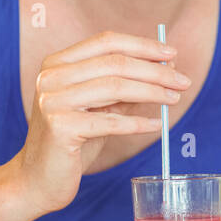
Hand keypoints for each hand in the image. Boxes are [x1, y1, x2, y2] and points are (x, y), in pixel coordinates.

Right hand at [6, 30, 190, 215]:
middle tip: (183, 81)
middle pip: (115, 63)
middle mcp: (51, 76)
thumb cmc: (72, 140)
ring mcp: (53, 101)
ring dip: (152, 92)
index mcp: (57, 63)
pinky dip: (138, 123)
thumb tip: (166, 67)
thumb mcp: (99, 106)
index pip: (106, 41)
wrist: (37, 179)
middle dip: (156, 70)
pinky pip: (110, 122)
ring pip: (115, 87)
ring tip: (175, 99)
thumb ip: (125, 85)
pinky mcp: (60, 127)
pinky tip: (157, 125)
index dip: (142, 45)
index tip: (172, 53)